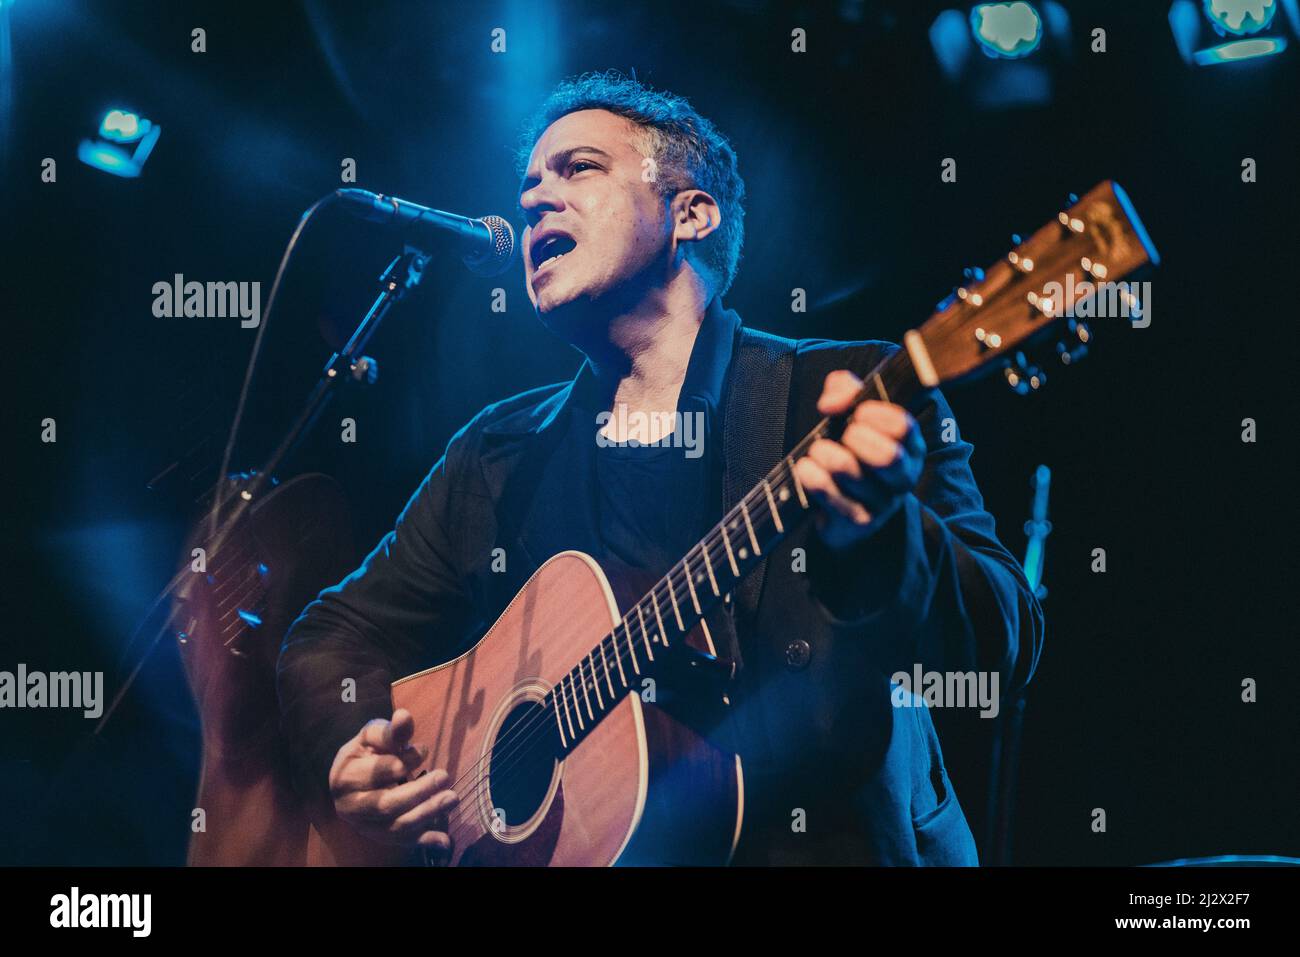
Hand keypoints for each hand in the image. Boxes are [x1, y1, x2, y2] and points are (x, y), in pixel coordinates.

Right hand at [328, 707, 458, 860]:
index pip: (375, 773)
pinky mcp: (380, 836)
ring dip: (427, 813)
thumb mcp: (374, 736)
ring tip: (452, 797)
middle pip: (386, 805)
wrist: (354, 777)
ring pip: (396, 827)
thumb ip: (391, 731)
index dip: (401, 763)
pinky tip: (445, 840)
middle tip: (445, 776)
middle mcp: (350, 806)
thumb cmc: (367, 752)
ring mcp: (364, 826)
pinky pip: (403, 842)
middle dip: (418, 792)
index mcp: (345, 777)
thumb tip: (404, 716)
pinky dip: (425, 841)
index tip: (425, 750)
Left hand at [794, 370, 924, 549]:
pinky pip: (830, 494)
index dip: (878, 414)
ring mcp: (882, 502)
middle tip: (844, 434)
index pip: (904, 428)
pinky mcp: (857, 520)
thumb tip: (831, 403)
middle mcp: (902, 476)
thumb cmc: (853, 451)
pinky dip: (811, 475)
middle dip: (856, 438)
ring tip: (818, 449)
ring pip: (850, 472)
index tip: (859, 411)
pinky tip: (806, 468)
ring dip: (825, 453)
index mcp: (910, 446)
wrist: (847, 510)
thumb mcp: (854, 412)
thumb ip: (846, 389)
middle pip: (888, 456)